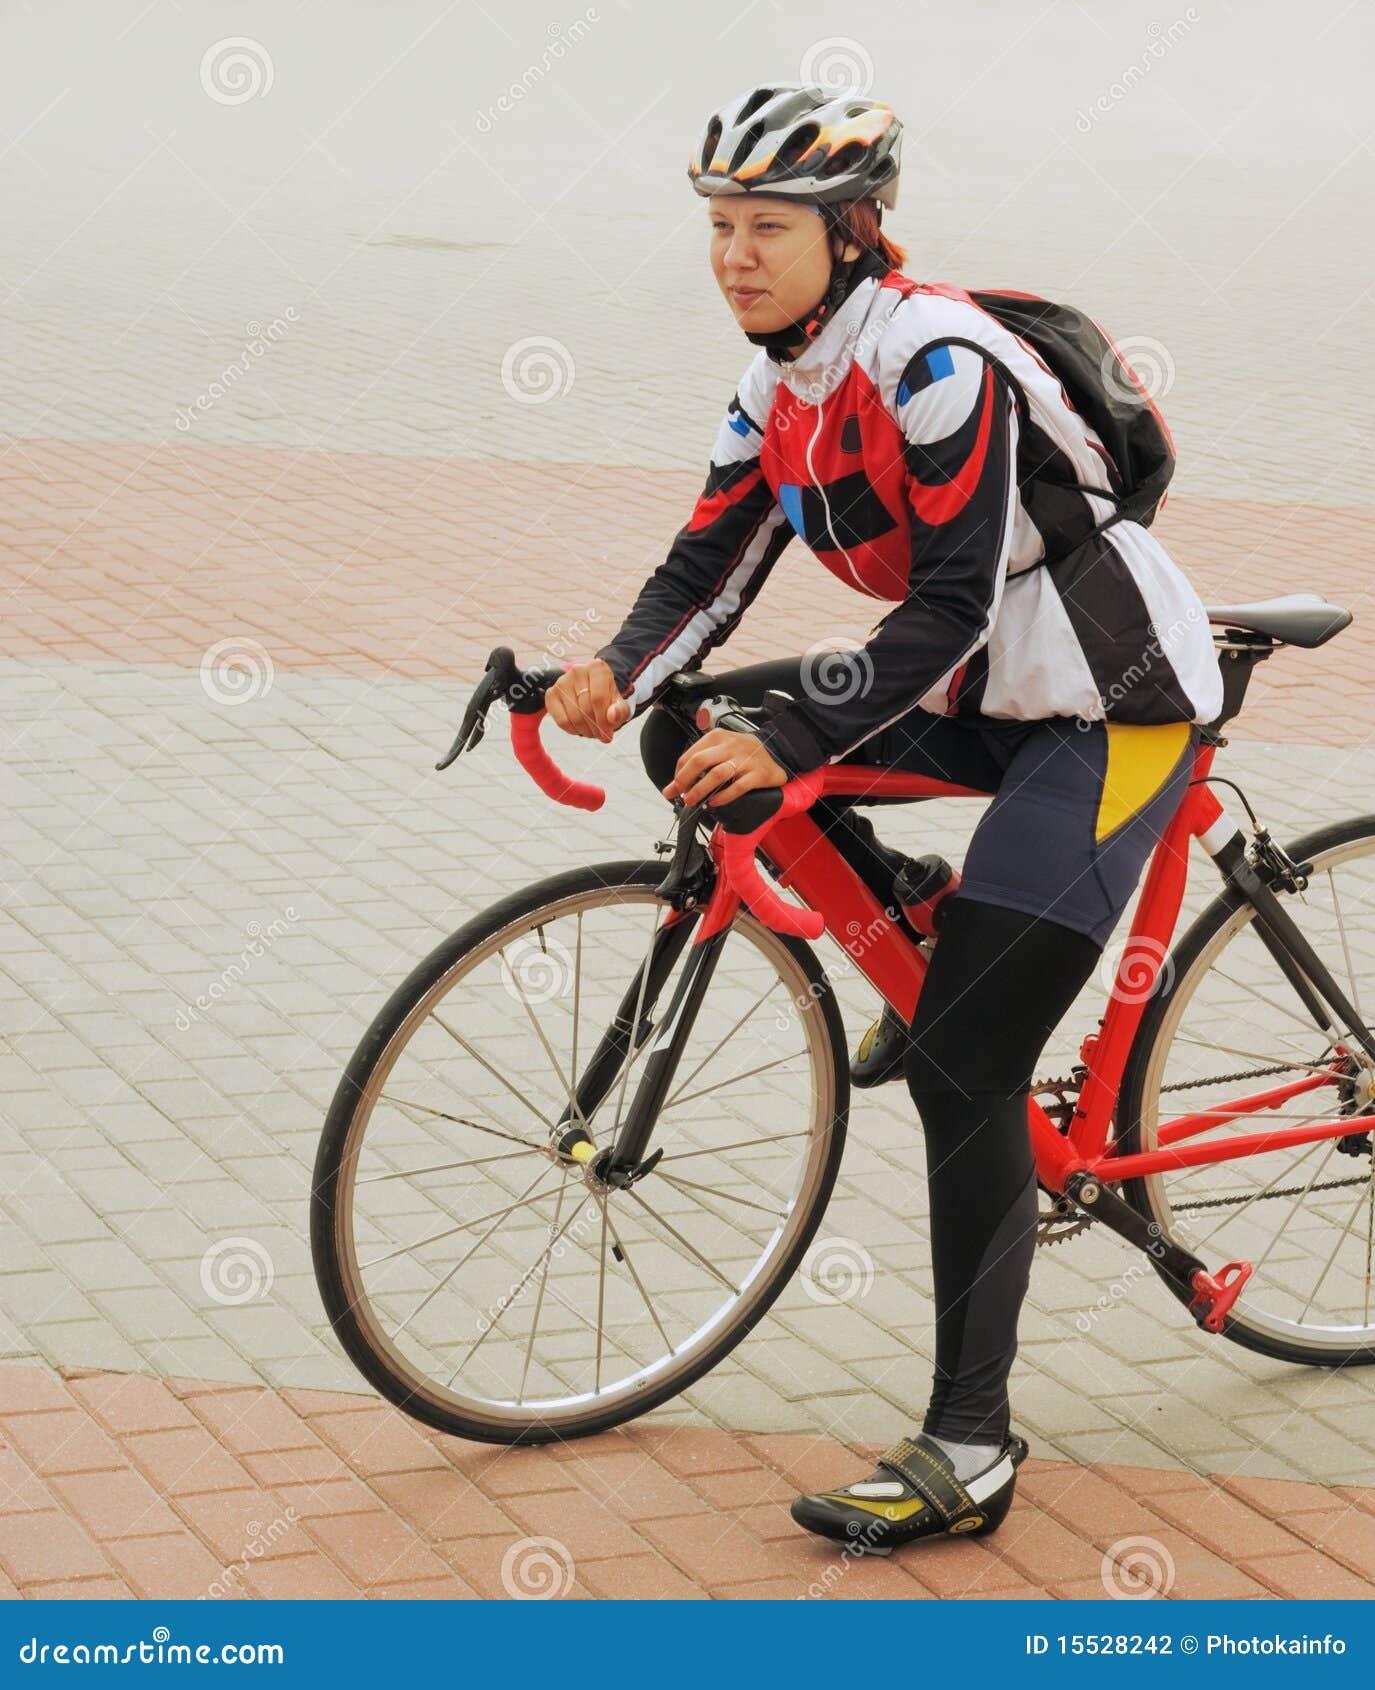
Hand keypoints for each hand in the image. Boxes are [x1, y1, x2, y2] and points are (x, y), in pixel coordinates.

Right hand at [545, 660, 628, 743]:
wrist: (594, 694)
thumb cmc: (608, 700)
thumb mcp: (620, 705)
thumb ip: (620, 711)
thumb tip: (612, 716)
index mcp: (597, 668)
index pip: (598, 698)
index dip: (603, 721)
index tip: (608, 734)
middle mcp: (577, 670)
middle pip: (585, 708)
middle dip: (595, 728)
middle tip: (601, 735)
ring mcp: (562, 681)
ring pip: (573, 716)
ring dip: (585, 731)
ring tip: (592, 732)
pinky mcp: (551, 694)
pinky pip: (561, 720)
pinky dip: (572, 730)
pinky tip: (580, 728)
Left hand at [663, 728, 788, 808]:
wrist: (778, 752)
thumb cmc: (745, 753)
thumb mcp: (722, 748)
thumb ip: (700, 763)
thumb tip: (675, 786)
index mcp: (718, 737)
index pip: (690, 755)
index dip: (679, 774)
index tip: (675, 787)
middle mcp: (730, 746)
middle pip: (700, 761)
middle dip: (685, 781)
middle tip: (680, 795)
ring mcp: (745, 760)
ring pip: (717, 774)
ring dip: (700, 790)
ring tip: (692, 800)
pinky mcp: (757, 774)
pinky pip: (737, 787)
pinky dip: (723, 797)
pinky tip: (714, 802)